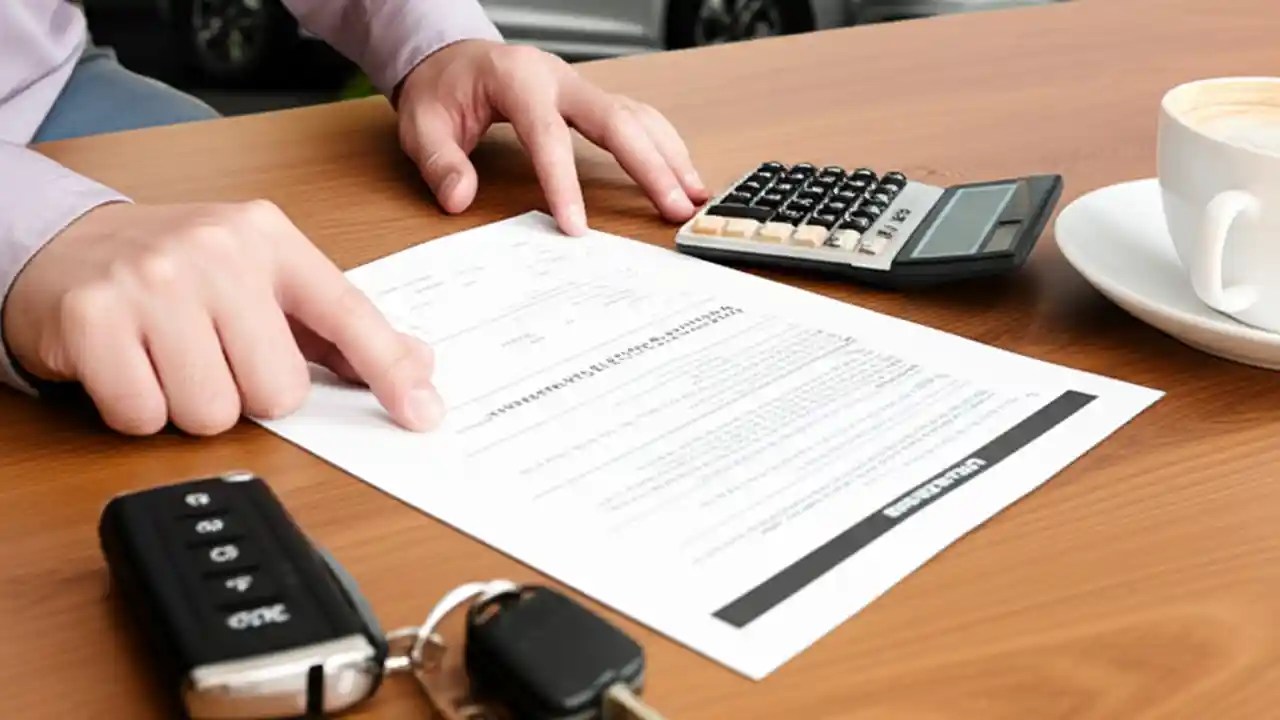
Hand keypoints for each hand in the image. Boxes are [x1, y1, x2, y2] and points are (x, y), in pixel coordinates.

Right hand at [3, 201, 442, 435]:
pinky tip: (129, 368)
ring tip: (170, 360)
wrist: (61, 243)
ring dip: (192, 407)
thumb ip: (335, 324)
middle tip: (216, 358)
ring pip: (213, 414)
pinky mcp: (92, 318)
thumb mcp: (261, 275)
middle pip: (278, 392)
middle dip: (250, 396)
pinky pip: (144, 417)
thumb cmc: (176, 269)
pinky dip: (138, 411)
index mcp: (269, 238)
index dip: (388, 371)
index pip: (347, 314)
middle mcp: (216, 252)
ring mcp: (152, 282)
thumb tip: (418, 363)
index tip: (421, 413)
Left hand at [395, 40, 710, 234]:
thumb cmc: (442, 90)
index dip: (564, 183)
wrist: (453, 58)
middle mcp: (560, 78)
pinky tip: (683, 177)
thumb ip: (439, 160)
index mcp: (518, 80)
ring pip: (638, 116)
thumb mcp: (421, 123)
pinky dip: (664, 148)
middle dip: (649, 166)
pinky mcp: (593, 101)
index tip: (576, 227)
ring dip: (669, 157)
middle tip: (673, 208)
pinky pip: (638, 119)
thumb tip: (459, 198)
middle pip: (617, 120)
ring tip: (693, 199)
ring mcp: (582, 87)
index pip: (548, 135)